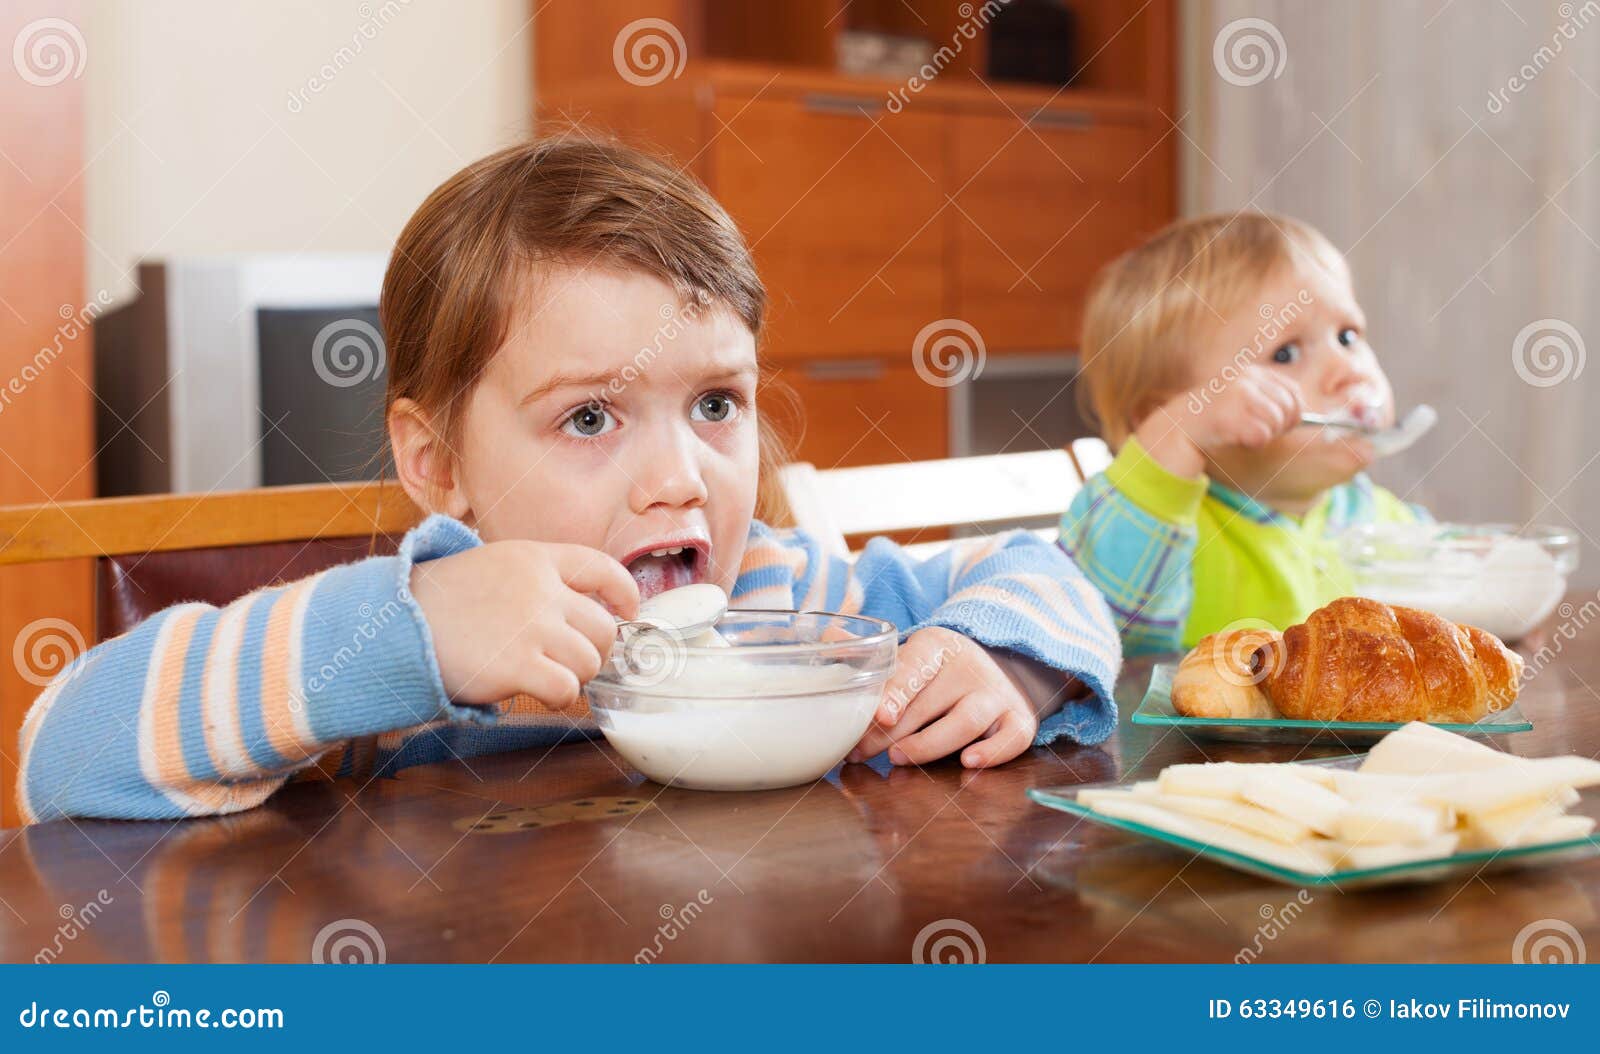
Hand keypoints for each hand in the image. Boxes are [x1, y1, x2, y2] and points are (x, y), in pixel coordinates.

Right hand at [409, 540, 637, 707]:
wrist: (395, 622)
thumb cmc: (443, 602)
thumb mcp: (494, 566)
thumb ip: (538, 580)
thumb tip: (583, 611)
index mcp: (535, 558)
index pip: (602, 568)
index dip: (624, 593)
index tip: (627, 611)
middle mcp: (541, 589)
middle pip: (603, 627)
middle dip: (596, 651)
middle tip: (572, 662)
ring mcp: (531, 626)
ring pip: (589, 662)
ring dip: (575, 677)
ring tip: (548, 677)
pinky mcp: (517, 665)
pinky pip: (567, 690)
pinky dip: (560, 699)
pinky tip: (539, 695)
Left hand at [844, 627, 1040, 768]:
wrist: (1001, 668)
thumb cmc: (940, 671)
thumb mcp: (911, 655)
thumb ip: (874, 654)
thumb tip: (828, 633)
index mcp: (938, 646)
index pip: (914, 667)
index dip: (895, 691)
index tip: (879, 714)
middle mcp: (970, 667)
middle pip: (929, 703)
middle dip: (890, 732)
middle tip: (860, 753)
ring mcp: (996, 694)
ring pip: (965, 721)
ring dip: (929, 744)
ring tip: (898, 758)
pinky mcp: (1019, 720)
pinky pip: (1011, 738)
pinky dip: (993, 752)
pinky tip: (969, 762)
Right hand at [1135, 368, 1304, 477]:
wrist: (1180, 426)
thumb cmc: (1217, 417)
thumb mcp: (1244, 400)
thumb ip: (1270, 402)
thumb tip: (1305, 416)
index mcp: (1253, 373)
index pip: (1293, 391)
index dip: (1295, 412)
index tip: (1284, 425)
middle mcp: (1247, 379)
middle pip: (1289, 407)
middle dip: (1281, 426)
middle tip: (1260, 432)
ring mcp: (1238, 395)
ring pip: (1277, 421)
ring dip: (1265, 435)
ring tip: (1244, 433)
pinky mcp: (1230, 414)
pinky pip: (1261, 435)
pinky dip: (1253, 443)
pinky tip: (1237, 438)